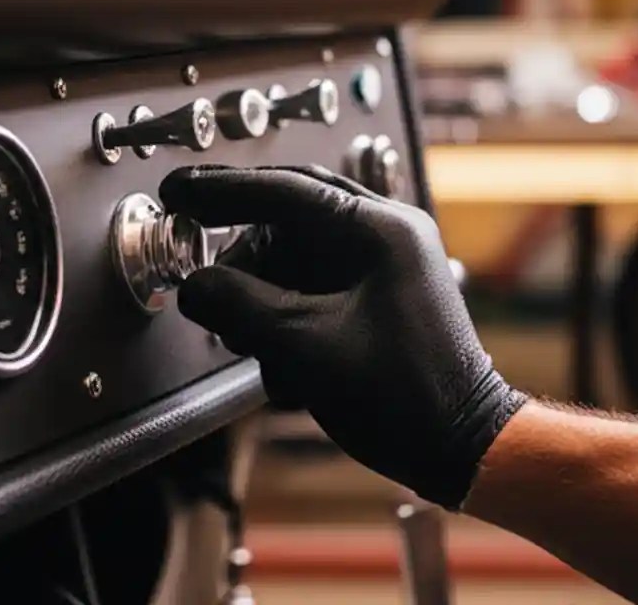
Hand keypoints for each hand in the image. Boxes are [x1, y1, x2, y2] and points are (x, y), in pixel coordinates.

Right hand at [160, 165, 526, 508]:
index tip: (178, 193)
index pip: (284, 189)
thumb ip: (241, 306)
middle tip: (201, 272)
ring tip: (243, 336)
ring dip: (260, 294)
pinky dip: (283, 315)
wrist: (459, 447)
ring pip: (294, 256)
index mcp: (381, 230)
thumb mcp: (306, 346)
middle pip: (288, 219)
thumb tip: (193, 285)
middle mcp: (386, 237)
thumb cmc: (404, 397)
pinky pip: (311, 287)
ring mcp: (382, 267)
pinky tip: (276, 355)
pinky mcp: (374, 299)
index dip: (221, 190)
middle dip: (241, 255)